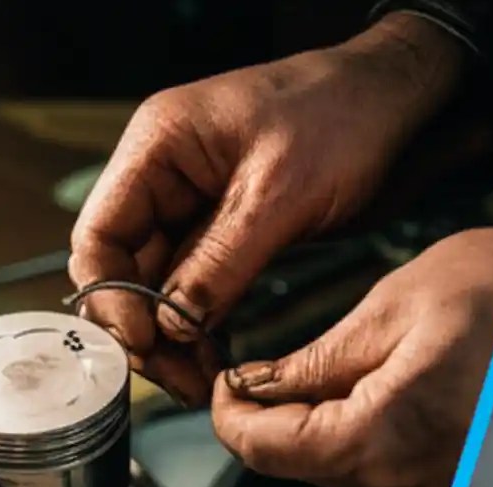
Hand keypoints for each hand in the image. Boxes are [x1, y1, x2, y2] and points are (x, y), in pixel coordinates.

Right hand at [67, 12, 465, 405]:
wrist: (392, 99)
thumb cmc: (340, 117)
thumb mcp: (280, 194)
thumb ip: (221, 261)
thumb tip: (171, 324)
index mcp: (159, 145)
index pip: (100, 233)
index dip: (109, 297)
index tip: (143, 343)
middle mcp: (164, 174)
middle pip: (123, 266)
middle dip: (142, 327)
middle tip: (175, 379)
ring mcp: (194, 201)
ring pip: (158, 281)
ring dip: (171, 333)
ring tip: (195, 380)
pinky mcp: (227, 226)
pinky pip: (197, 281)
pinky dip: (200, 320)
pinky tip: (212, 356)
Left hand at [210, 228, 492, 486]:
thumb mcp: (397, 306)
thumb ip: (317, 358)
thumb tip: (257, 384)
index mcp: (380, 434)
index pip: (263, 449)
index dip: (227, 413)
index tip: (224, 380)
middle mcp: (403, 479)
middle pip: (297, 466)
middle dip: (268, 418)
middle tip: (260, 367)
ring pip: (336, 468)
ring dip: (310, 424)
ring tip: (318, 369)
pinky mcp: (449, 481)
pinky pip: (379, 466)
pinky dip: (354, 431)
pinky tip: (368, 387)